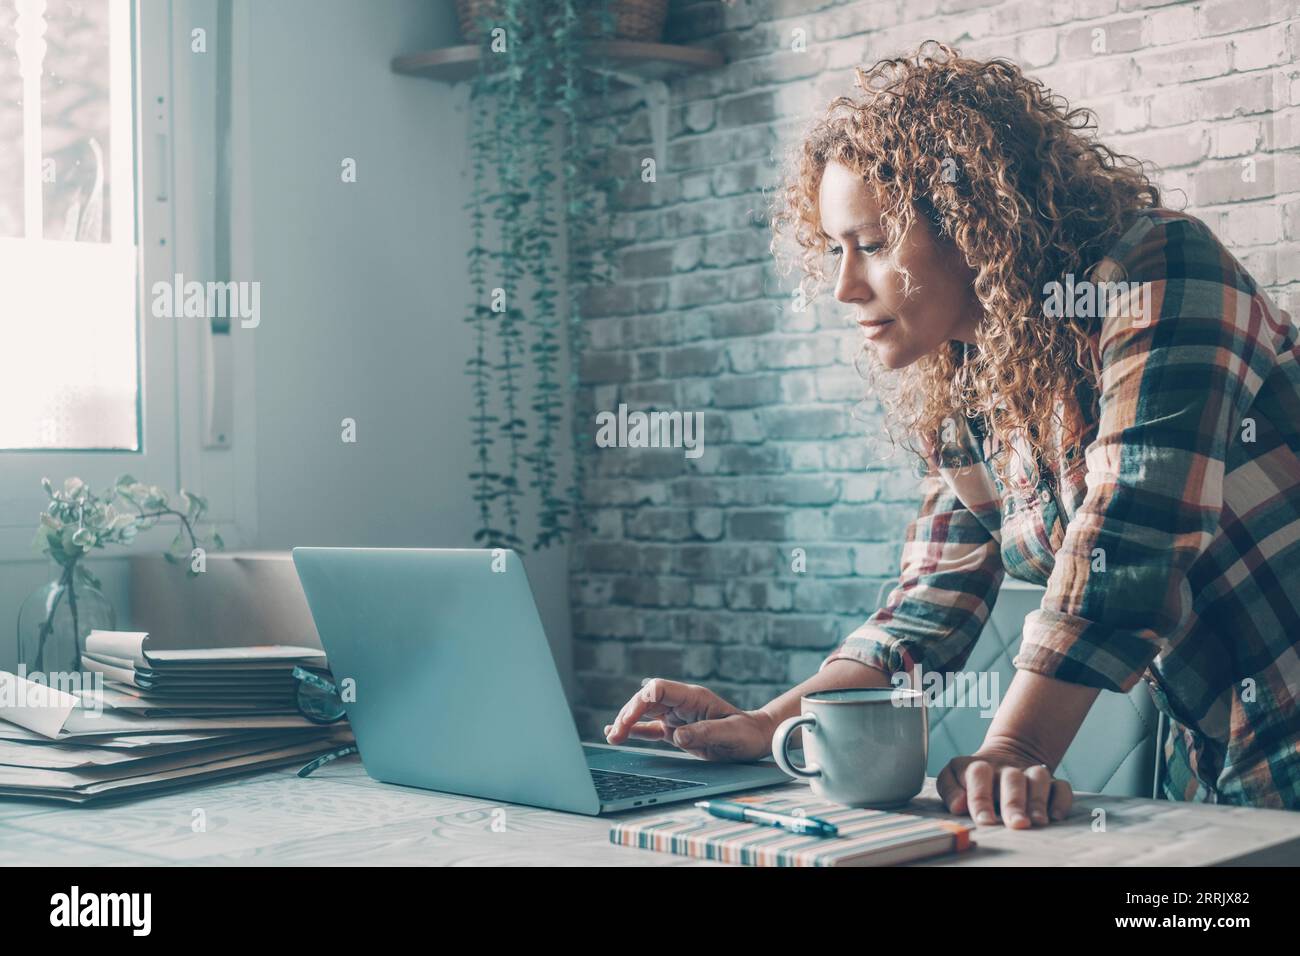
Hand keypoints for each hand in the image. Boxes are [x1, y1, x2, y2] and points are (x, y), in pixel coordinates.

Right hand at [604, 678, 774, 762]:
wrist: (756, 738)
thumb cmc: (746, 733)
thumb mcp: (730, 734)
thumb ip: (704, 732)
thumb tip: (677, 735)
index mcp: (693, 697)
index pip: (660, 689)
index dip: (643, 698)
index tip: (630, 716)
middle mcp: (681, 703)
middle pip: (646, 700)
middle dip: (628, 713)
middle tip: (616, 733)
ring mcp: (677, 716)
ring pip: (644, 713)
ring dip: (627, 722)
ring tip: (611, 737)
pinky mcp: (675, 730)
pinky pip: (650, 728)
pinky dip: (634, 730)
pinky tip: (616, 733)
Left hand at [936, 744, 1073, 828]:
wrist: (1006, 753)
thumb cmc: (974, 776)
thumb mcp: (954, 775)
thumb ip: (949, 789)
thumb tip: (958, 805)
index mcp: (980, 766)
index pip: (978, 775)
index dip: (981, 798)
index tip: (984, 820)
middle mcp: (1007, 769)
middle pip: (1012, 779)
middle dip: (1014, 803)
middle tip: (1016, 823)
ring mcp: (1030, 773)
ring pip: (1038, 779)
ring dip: (1038, 801)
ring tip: (1037, 821)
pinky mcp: (1051, 782)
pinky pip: (1061, 787)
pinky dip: (1061, 801)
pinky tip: (1056, 816)